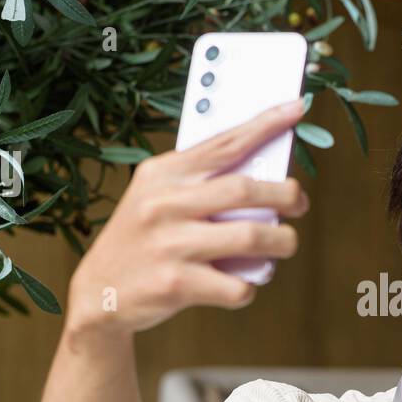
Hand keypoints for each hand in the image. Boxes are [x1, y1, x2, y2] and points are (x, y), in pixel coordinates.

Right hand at [67, 98, 309, 336]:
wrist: (101, 292)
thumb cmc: (143, 240)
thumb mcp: (156, 196)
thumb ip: (200, 181)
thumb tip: (265, 170)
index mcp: (163, 173)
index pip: (224, 143)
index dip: (266, 125)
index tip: (296, 108)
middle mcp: (164, 203)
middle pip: (246, 189)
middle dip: (288, 195)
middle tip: (299, 203)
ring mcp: (170, 244)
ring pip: (252, 237)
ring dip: (282, 242)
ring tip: (283, 245)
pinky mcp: (176, 284)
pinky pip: (238, 285)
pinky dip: (250, 285)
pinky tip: (240, 282)